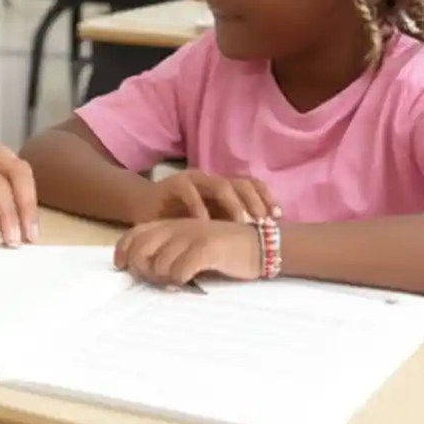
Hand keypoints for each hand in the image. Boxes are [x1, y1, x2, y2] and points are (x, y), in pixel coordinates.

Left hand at [114, 219, 261, 286]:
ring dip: (163, 278)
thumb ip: (169, 251)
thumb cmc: (223, 251)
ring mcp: (192, 236)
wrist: (261, 245)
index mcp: (172, 225)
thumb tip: (141, 270)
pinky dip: (179, 279)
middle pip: (141, 249)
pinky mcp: (207, 248)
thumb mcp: (191, 245)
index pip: (135, 233)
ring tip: (174, 283)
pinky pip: (180, 269)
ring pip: (159, 263)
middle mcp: (178, 228)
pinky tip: (187, 282)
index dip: (123, 250)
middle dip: (141, 268)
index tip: (121, 266)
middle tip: (154, 280)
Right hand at [138, 170, 280, 223]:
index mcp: (225, 188)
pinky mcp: (173, 184)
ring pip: (220, 185)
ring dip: (233, 203)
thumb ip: (229, 227)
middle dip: (255, 201)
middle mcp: (212, 181)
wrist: (145, 210)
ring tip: (241, 222)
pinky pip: (190, 192)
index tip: (278, 218)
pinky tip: (205, 223)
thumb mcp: (210, 225)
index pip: (253, 186)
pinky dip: (199, 207)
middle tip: (263, 221)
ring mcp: (194, 180)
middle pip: (241, 183)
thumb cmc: (180, 220)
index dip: (267, 198)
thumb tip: (262, 242)